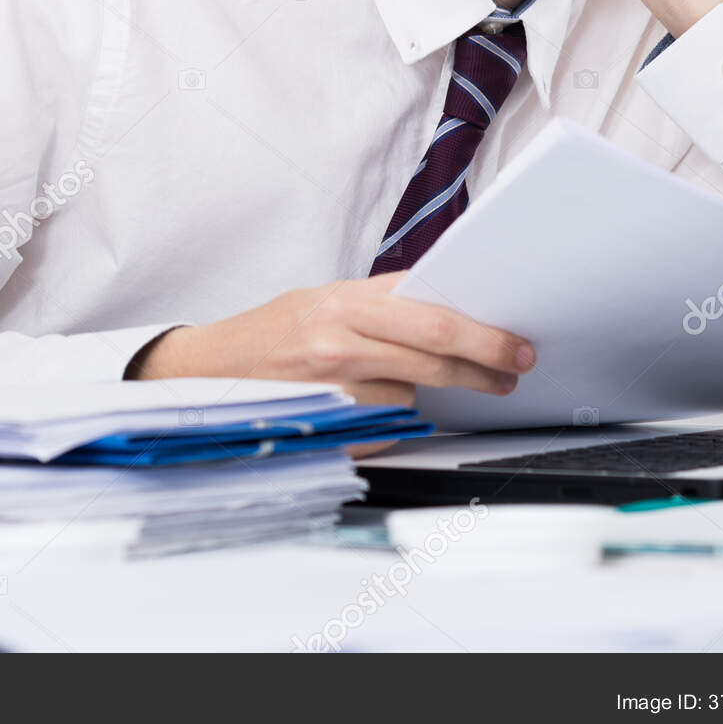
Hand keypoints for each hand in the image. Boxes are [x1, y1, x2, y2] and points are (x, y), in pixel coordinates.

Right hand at [126, 272, 533, 410]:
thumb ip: (381, 304)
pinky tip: (372, 401)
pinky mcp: (324, 424)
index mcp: (344, 300)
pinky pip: (382, 424)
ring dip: (425, 392)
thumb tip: (449, 307)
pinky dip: (389, 415)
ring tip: (426, 383)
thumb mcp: (324, 299)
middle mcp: (338, 339)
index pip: (432, 315)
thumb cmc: (273, 332)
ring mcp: (330, 385)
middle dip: (484, 365)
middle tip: (511, 372)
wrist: (209, 369)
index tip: (513, 342)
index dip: (482, 333)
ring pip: (410, 393)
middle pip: (434, 355)